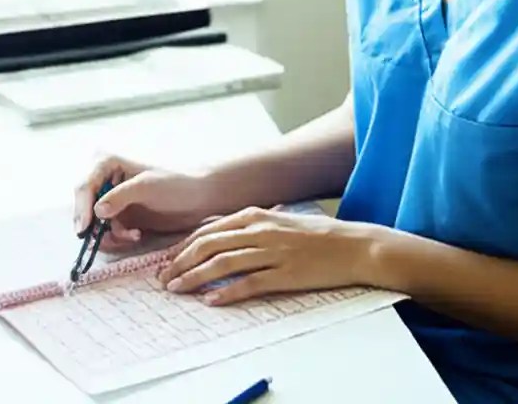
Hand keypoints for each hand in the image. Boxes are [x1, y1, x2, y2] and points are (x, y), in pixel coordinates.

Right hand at [73, 155, 220, 252]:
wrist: (200, 197)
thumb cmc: (176, 183)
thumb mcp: (147, 186)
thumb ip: (120, 196)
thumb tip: (97, 210)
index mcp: (107, 163)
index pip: (84, 186)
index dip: (81, 208)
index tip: (84, 230)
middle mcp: (104, 180)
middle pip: (84, 206)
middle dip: (94, 225)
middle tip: (103, 239)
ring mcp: (112, 200)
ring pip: (94, 223)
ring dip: (109, 234)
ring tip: (131, 235)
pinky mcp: (121, 216)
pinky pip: (108, 232)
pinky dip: (118, 237)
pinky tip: (137, 235)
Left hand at [156, 206, 376, 305]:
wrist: (354, 245)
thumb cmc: (317, 235)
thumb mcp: (278, 219)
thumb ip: (249, 225)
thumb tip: (220, 232)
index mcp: (255, 216)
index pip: (208, 230)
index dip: (183, 245)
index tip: (167, 259)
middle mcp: (260, 231)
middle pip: (208, 245)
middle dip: (180, 262)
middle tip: (164, 278)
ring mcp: (272, 252)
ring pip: (223, 264)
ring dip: (195, 277)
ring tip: (177, 289)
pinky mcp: (285, 274)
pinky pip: (249, 284)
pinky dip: (227, 293)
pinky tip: (210, 301)